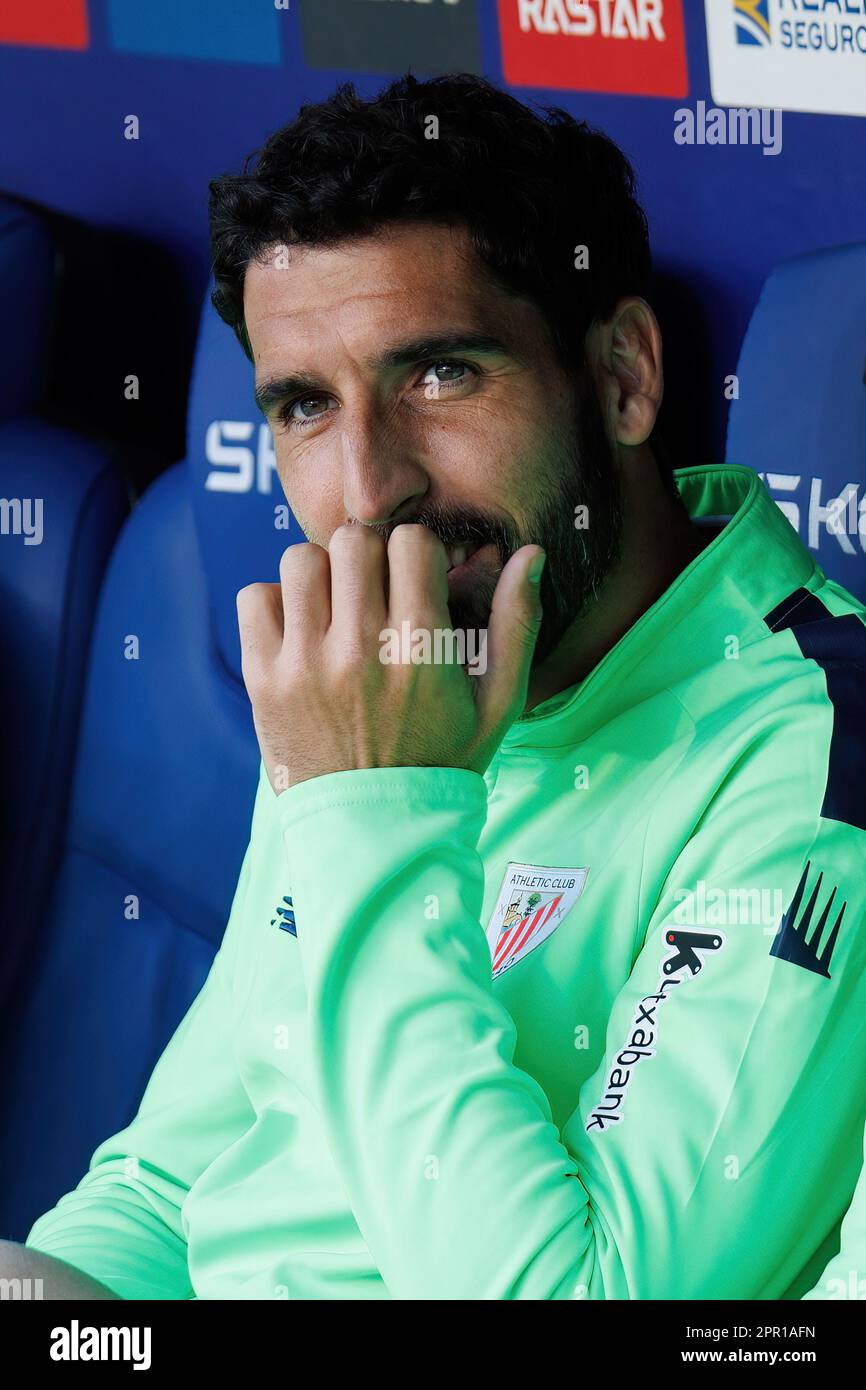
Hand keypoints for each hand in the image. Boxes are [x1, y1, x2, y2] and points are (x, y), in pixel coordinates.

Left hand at [236, 523, 544, 792]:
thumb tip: (532, 553)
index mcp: (421, 649)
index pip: (411, 542)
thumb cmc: (445, 759)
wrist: (377, 832)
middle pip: (353, 540)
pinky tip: (300, 631)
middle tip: (373, 589)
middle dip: (369, 556)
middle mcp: (360, 650)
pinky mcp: (262, 680)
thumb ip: (517, 624)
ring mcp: (305, 664)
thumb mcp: (498, 702)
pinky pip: (255, 598)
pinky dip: (275, 604)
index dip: (416, 552)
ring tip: (335, 608)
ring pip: (300, 560)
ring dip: (321, 574)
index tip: (415, 580)